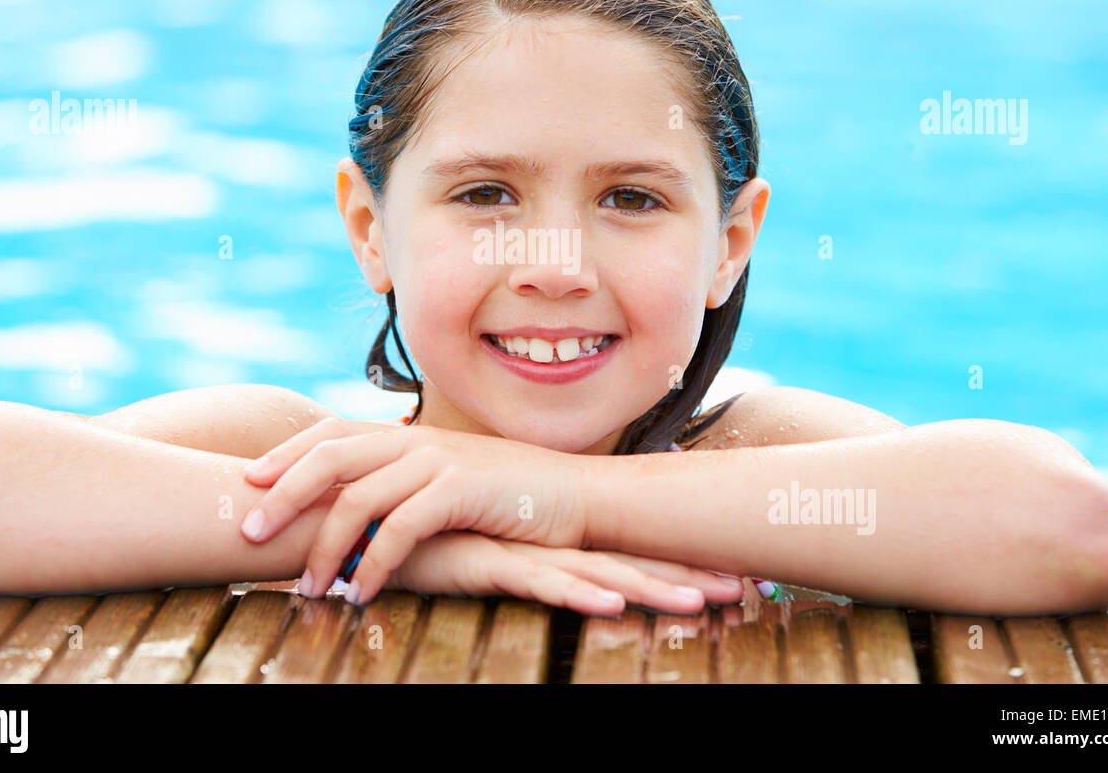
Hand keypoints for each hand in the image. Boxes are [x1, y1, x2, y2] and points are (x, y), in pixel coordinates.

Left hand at [240, 417, 595, 603]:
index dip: (286, 454)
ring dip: (325, 546)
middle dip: (282, 495)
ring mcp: (438, 461)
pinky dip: (373, 563)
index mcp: (408, 435)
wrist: (577, 493)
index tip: (246, 482)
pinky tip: (360, 592)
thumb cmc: (510, 495)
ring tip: (307, 587)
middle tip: (247, 533)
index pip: (332, 432)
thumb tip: (357, 506)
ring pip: (358, 498)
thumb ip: (405, 483)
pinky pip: (401, 529)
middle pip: (330, 457)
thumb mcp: (449, 479)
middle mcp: (416, 440)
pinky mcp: (461, 490)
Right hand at [384, 530, 745, 614]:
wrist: (361, 507)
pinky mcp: (483, 560)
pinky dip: (577, 592)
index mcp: (549, 540)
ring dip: (654, 586)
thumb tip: (541, 564)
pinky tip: (613, 601)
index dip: (671, 563)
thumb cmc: (419, 534)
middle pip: (628, 560)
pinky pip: (539, 580)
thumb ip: (508, 557)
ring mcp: (518, 548)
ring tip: (706, 601)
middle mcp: (544, 541)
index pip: (621, 552)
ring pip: (598, 571)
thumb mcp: (475, 550)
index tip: (722, 573)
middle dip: (686, 574)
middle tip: (746, 587)